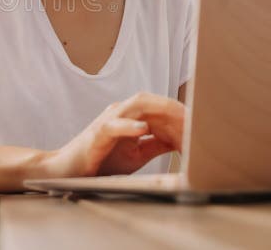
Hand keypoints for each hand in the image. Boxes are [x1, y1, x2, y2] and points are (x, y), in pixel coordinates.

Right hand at [45, 92, 184, 177]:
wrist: (69, 169)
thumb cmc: (101, 160)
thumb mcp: (136, 154)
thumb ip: (156, 144)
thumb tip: (180, 141)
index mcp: (131, 116)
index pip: (159, 108)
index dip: (180, 114)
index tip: (201, 124)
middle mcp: (121, 112)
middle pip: (152, 101)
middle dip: (175, 108)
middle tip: (198, 119)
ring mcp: (108, 119)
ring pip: (136, 105)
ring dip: (160, 111)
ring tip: (181, 119)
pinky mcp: (97, 134)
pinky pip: (114, 125)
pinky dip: (129, 126)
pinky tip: (143, 129)